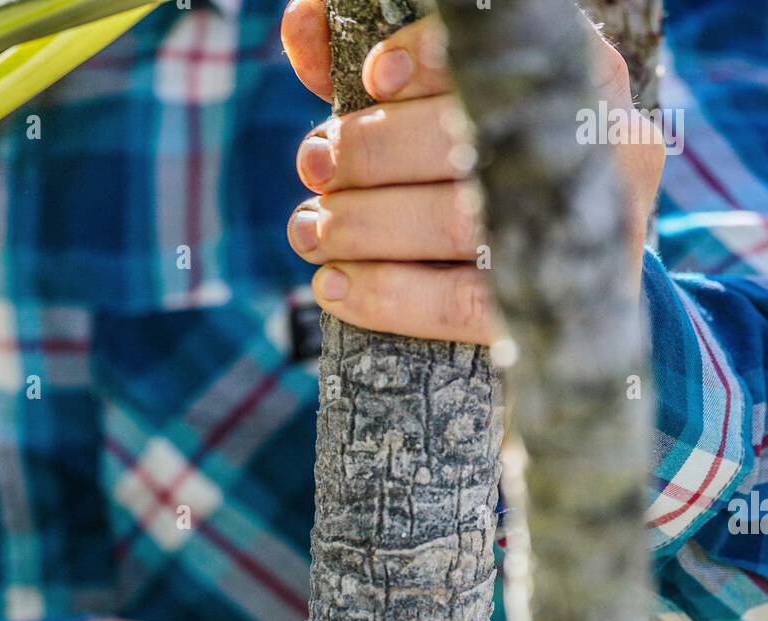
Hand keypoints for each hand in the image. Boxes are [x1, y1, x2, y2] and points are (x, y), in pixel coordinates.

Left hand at [282, 0, 664, 341]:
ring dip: (366, 225)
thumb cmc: (498, 175)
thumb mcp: (452, 113)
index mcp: (583, 75)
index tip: (372, 78)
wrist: (578, 285)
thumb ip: (385, 73)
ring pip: (461, 223)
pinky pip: (462, 303)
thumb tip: (301, 25)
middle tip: (314, 163)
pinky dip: (387, 295)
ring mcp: (593, 233)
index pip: (507, 51)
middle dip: (374, 150)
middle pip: (473, 140)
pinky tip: (334, 286)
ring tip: (310, 229)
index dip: (435, 56)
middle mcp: (602, 145)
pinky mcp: (561, 309)